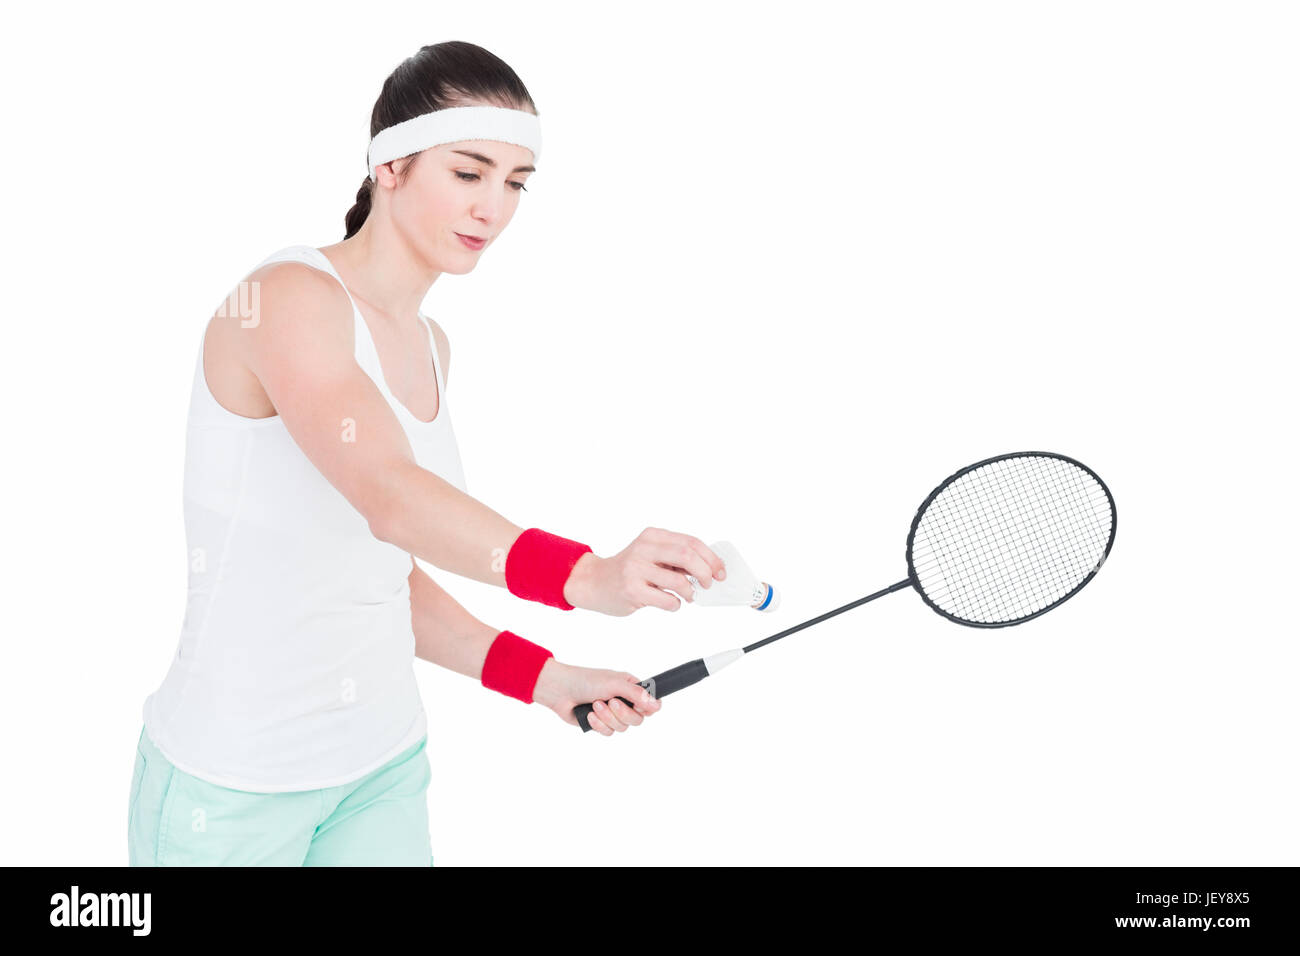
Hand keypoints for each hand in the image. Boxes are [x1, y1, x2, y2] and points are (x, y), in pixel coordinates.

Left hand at [532, 659, 662, 734]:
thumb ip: (636, 694)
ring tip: (595, 705)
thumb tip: (656, 705)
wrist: (561, 691)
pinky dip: (598, 724)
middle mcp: (624, 701)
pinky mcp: (601, 724)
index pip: (650, 703)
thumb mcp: (614, 684)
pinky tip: (589, 715)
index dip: (648, 709)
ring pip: (622, 727)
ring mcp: (612, 714)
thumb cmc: (586, 680)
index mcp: (630, 687)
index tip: (640, 708)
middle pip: (637, 720)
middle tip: (610, 702)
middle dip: (622, 713)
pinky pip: (608, 732)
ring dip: (607, 718)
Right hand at [562, 527, 726, 615]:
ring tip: (687, 596)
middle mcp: (643, 548)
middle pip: (687, 556)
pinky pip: (667, 600)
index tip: (720, 572)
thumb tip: (710, 567)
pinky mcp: (632, 590)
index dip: (711, 558)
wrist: (594, 582)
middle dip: (705, 572)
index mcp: (652, 536)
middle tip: (708, 584)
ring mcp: (636, 569)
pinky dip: (676, 604)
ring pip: (679, 580)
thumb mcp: (650, 554)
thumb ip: (675, 557)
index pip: (691, 542)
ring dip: (690, 592)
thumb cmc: (629, 570)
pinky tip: (670, 602)